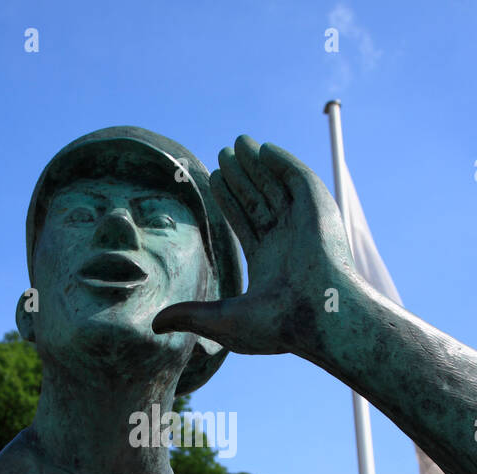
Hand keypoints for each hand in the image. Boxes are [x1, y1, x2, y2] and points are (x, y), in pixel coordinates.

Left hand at [153, 135, 356, 354]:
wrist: (322, 316)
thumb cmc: (280, 326)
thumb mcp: (226, 322)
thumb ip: (192, 315)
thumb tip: (154, 323)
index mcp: (270, 263)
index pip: (247, 222)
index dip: (231, 201)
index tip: (216, 179)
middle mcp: (289, 241)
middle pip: (260, 200)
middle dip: (242, 178)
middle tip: (222, 155)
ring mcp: (305, 224)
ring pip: (277, 186)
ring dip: (257, 164)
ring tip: (236, 144)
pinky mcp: (319, 209)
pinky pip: (298, 178)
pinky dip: (282, 162)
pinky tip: (262, 149)